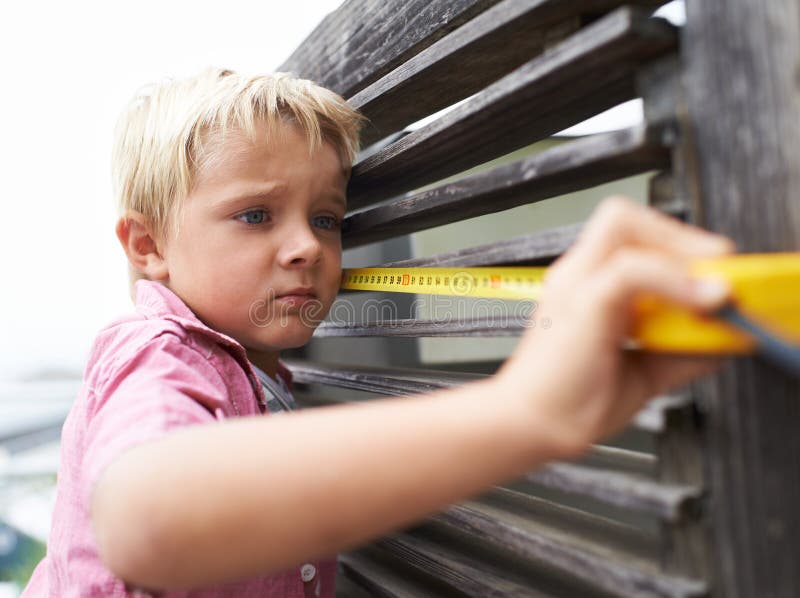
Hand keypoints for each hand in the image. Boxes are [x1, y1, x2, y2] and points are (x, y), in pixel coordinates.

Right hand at [498, 196, 734, 458]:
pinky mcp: (581, 303)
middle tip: (716, 271)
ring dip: (676, 249)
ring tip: (709, 287)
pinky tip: (700, 304)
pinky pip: (631, 269)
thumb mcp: (643, 374)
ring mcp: (574, 285)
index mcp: (587, 287)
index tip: (713, 273)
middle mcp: (577, 276)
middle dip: (679, 236)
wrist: (530, 428)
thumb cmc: (570, 403)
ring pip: (621, 224)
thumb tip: (724, 341)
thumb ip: (680, 353)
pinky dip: (674, 281)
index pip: (631, 236)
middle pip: (623, 216)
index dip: (676, 245)